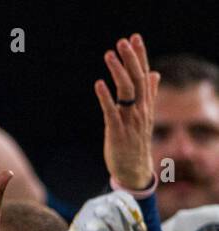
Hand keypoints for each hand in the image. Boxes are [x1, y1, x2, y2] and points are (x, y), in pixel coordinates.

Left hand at [95, 33, 157, 189]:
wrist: (134, 169)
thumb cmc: (136, 140)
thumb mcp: (144, 115)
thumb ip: (149, 94)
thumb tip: (154, 74)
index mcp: (146, 104)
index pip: (144, 74)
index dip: (140, 56)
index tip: (134, 38)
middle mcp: (140, 109)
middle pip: (137, 79)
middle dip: (130, 59)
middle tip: (123, 41)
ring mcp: (130, 120)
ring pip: (126, 91)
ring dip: (118, 72)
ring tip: (109, 55)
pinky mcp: (117, 131)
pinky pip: (111, 111)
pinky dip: (105, 97)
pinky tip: (98, 84)